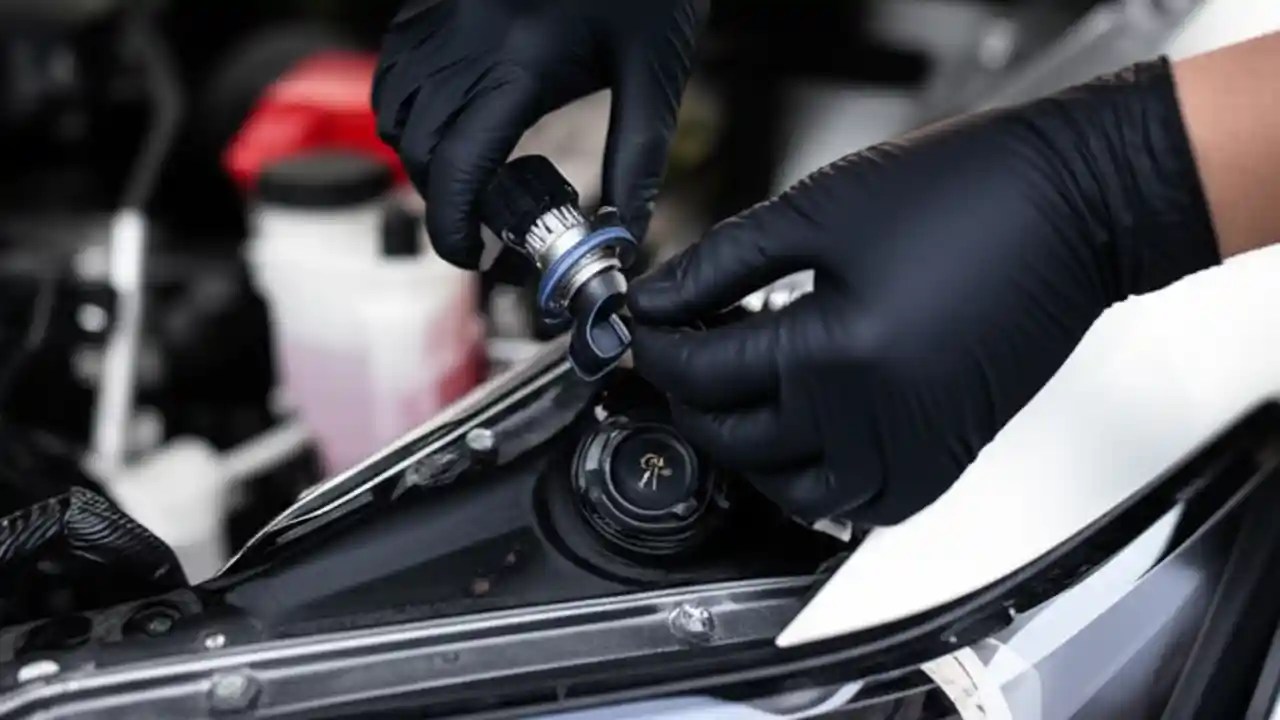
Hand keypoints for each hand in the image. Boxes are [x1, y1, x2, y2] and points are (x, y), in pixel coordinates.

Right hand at [373, 0, 706, 270]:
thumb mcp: (654, 78)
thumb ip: (637, 162)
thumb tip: (623, 236)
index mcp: (521, 67)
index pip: (456, 170)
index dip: (452, 229)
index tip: (474, 257)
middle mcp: (467, 42)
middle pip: (418, 150)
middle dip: (442, 200)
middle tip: (485, 222)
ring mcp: (442, 15)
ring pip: (394, 111)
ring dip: (420, 156)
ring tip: (470, 173)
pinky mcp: (434, 0)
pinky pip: (393, 66)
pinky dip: (405, 107)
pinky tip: (447, 119)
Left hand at [629, 59, 1218, 525]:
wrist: (1078, 205)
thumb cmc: (969, 193)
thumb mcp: (820, 210)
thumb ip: (723, 262)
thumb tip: (660, 295)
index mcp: (837, 353)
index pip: (705, 375)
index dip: (659, 347)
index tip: (643, 325)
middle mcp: (875, 420)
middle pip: (737, 440)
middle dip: (689, 398)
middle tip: (679, 354)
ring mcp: (917, 449)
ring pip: (796, 494)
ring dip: (746, 454)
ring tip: (733, 398)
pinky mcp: (948, 456)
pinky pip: (865, 508)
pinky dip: (817, 487)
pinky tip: (801, 439)